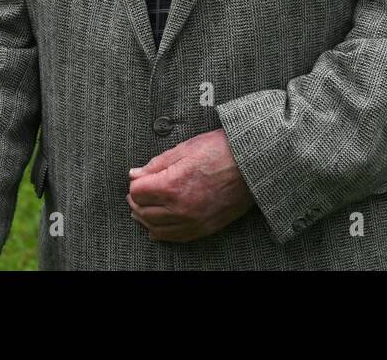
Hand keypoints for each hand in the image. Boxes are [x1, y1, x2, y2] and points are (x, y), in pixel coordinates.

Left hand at [127, 129, 254, 241]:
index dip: (135, 184)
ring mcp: (193, 221)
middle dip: (136, 202)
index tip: (138, 179)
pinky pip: (176, 237)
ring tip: (141, 210)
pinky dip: (162, 233)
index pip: (137, 192)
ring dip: (145, 219)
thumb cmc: (220, 150)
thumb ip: (156, 164)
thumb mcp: (185, 148)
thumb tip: (134, 174)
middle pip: (144, 212)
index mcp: (172, 185)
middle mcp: (180, 208)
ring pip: (156, 228)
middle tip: (135, 194)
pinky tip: (156, 229)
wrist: (252, 164)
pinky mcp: (205, 228)